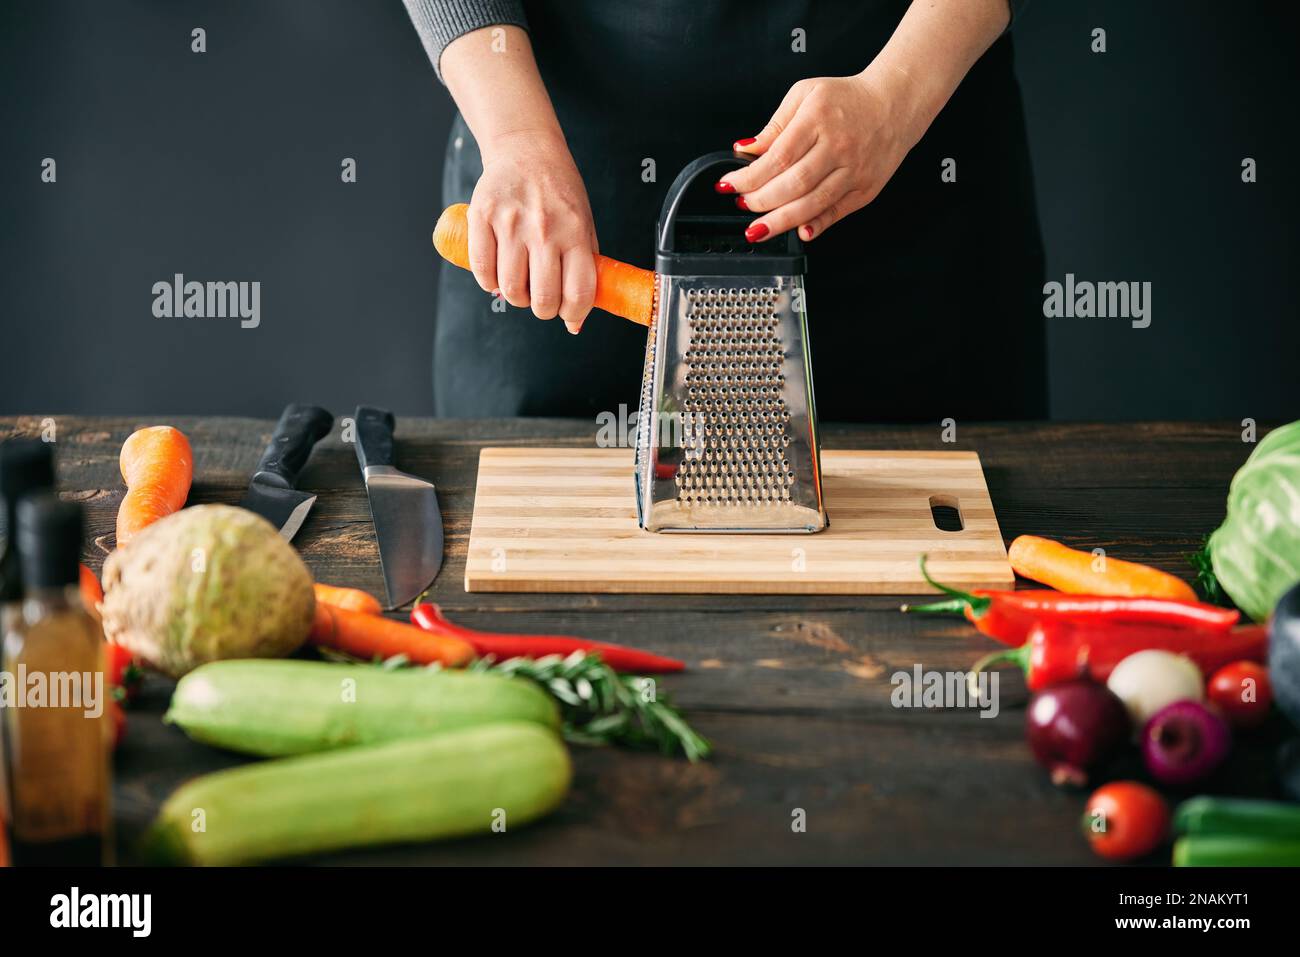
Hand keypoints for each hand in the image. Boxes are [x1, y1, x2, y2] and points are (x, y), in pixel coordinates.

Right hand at [468, 130, 598, 332]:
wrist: (526, 150)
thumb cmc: (559, 193)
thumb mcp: (584, 226)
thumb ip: (585, 271)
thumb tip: (575, 324)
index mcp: (575, 232)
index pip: (579, 292)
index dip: (573, 314)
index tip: (568, 315)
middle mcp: (544, 229)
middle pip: (542, 297)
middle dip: (542, 310)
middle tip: (541, 300)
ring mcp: (511, 223)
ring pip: (509, 288)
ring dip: (515, 297)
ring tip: (520, 284)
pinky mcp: (481, 216)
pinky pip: (482, 268)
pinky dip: (488, 282)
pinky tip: (497, 275)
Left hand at [717, 68, 921, 243]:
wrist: (895, 104)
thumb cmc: (848, 99)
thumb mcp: (805, 95)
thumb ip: (775, 126)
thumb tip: (746, 150)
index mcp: (818, 119)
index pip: (777, 157)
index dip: (749, 177)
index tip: (730, 185)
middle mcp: (838, 146)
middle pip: (793, 184)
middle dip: (761, 201)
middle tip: (743, 205)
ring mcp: (854, 170)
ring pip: (813, 204)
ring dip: (781, 221)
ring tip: (758, 229)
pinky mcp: (865, 189)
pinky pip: (837, 213)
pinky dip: (817, 225)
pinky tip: (799, 232)